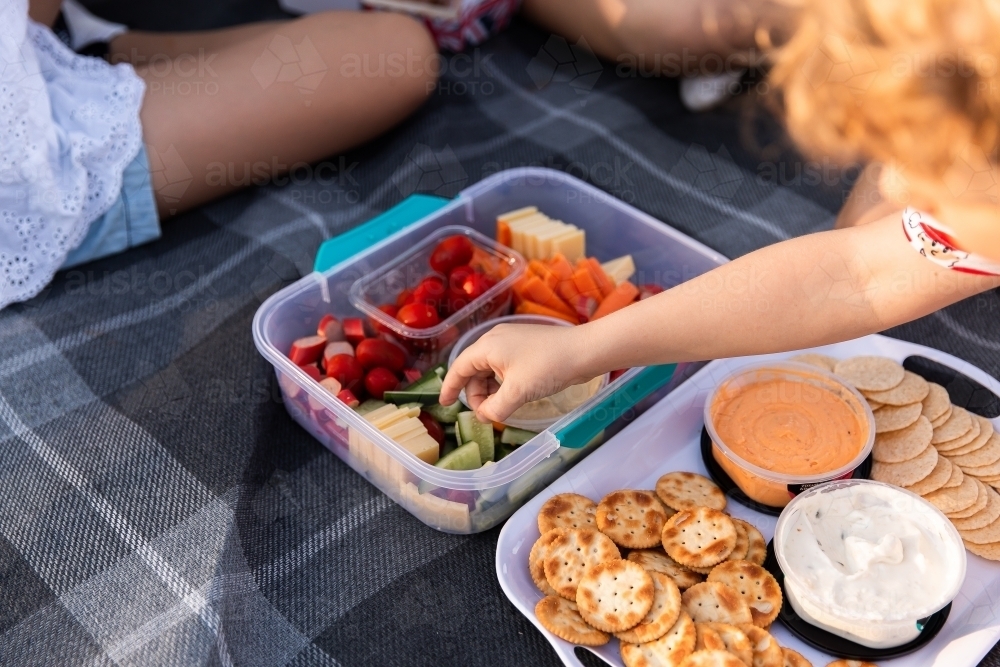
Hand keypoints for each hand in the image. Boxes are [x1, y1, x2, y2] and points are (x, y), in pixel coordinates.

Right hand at [440, 323, 596, 422]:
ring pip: (490, 369)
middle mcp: (495, 340)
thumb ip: (496, 408)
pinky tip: (513, 396)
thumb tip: (484, 417)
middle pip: (474, 370)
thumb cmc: (548, 367)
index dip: (450, 387)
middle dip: (476, 394)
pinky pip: (504, 366)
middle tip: (486, 414)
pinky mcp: (525, 346)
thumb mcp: (518, 392)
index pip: (459, 368)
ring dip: (491, 390)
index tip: (444, 404)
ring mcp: (511, 342)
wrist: (584, 350)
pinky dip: (503, 383)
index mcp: (487, 346)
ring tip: (502, 408)